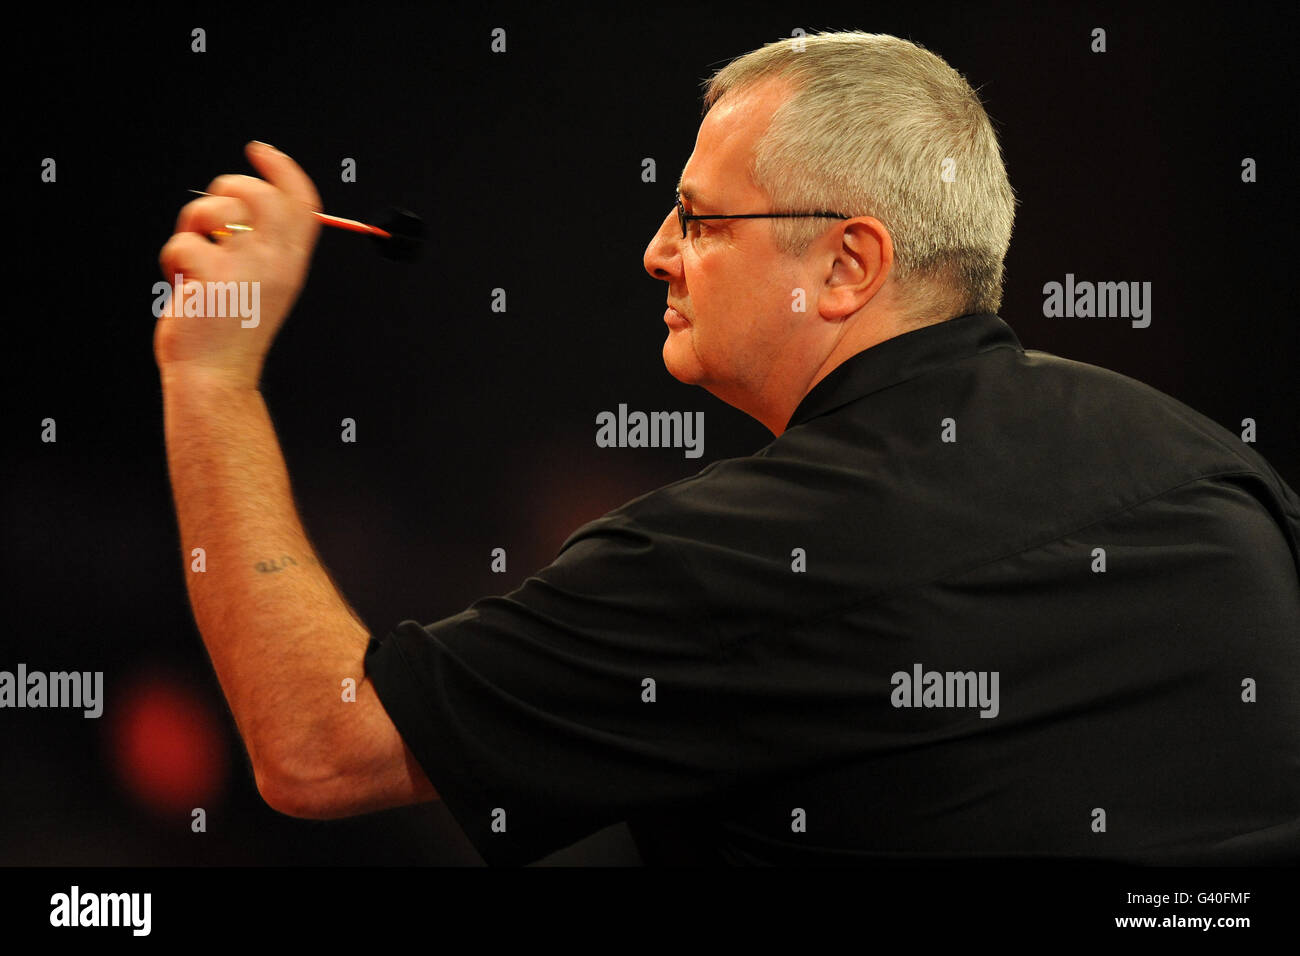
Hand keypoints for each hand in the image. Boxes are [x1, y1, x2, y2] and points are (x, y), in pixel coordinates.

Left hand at [155, 141, 322, 388]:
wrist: (216, 375)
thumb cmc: (232, 330)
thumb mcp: (263, 282)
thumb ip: (261, 242)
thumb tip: (233, 197)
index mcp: (292, 262)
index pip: (301, 201)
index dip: (282, 169)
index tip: (260, 151)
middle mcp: (275, 262)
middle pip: (256, 192)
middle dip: (224, 192)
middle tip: (211, 219)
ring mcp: (245, 269)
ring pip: (211, 212)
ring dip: (192, 228)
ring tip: (196, 259)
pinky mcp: (212, 278)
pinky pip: (182, 243)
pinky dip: (173, 261)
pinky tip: (184, 285)